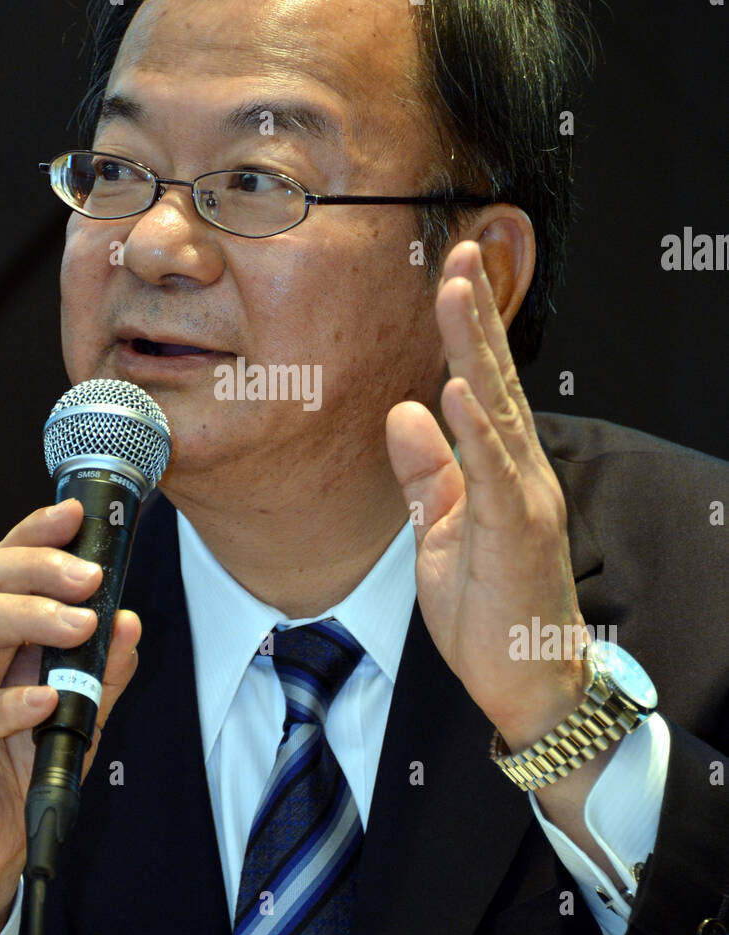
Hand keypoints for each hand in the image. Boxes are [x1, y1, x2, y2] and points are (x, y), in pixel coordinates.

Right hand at [0, 499, 140, 911]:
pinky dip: (8, 702)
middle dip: (36, 568)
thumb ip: (100, 671)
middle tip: (90, 577)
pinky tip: (46, 700)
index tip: (76, 515)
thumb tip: (129, 622)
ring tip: (78, 625)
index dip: (33, 534)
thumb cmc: (18, 770)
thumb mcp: (75, 714)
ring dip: (26, 616)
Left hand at [386, 240, 587, 752]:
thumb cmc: (490, 607)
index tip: (451, 273)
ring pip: (496, 409)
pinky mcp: (516, 533)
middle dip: (475, 314)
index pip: (481, 383)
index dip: (467, 329)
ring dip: (475, 349)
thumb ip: (428, 471)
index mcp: (499, 467)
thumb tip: (405, 410)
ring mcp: (522, 497)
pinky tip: (458, 388)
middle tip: (461, 252)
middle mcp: (519, 470)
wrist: (530, 681)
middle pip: (493, 379)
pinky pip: (493, 474)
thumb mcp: (443, 530)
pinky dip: (475, 430)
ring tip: (458, 293)